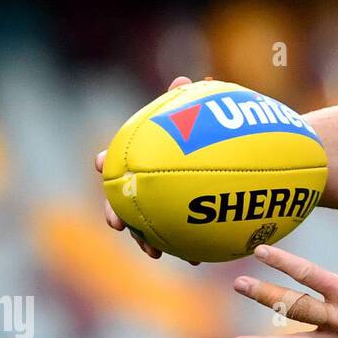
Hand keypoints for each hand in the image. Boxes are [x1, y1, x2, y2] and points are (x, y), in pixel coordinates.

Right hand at [95, 75, 200, 263]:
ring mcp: (163, 204)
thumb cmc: (212, 133)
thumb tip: (184, 79)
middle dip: (116, 212)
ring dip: (146, 239)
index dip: (105, 160)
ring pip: (146, 226)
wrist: (237, 158)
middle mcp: (146, 182)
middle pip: (121, 200)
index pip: (117, 157)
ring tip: (156, 251)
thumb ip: (191, 100)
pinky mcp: (184, 221)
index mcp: (144, 157)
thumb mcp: (203, 115)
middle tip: (117, 222)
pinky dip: (184, 247)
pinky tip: (198, 258)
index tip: (100, 162)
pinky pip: (179, 237)